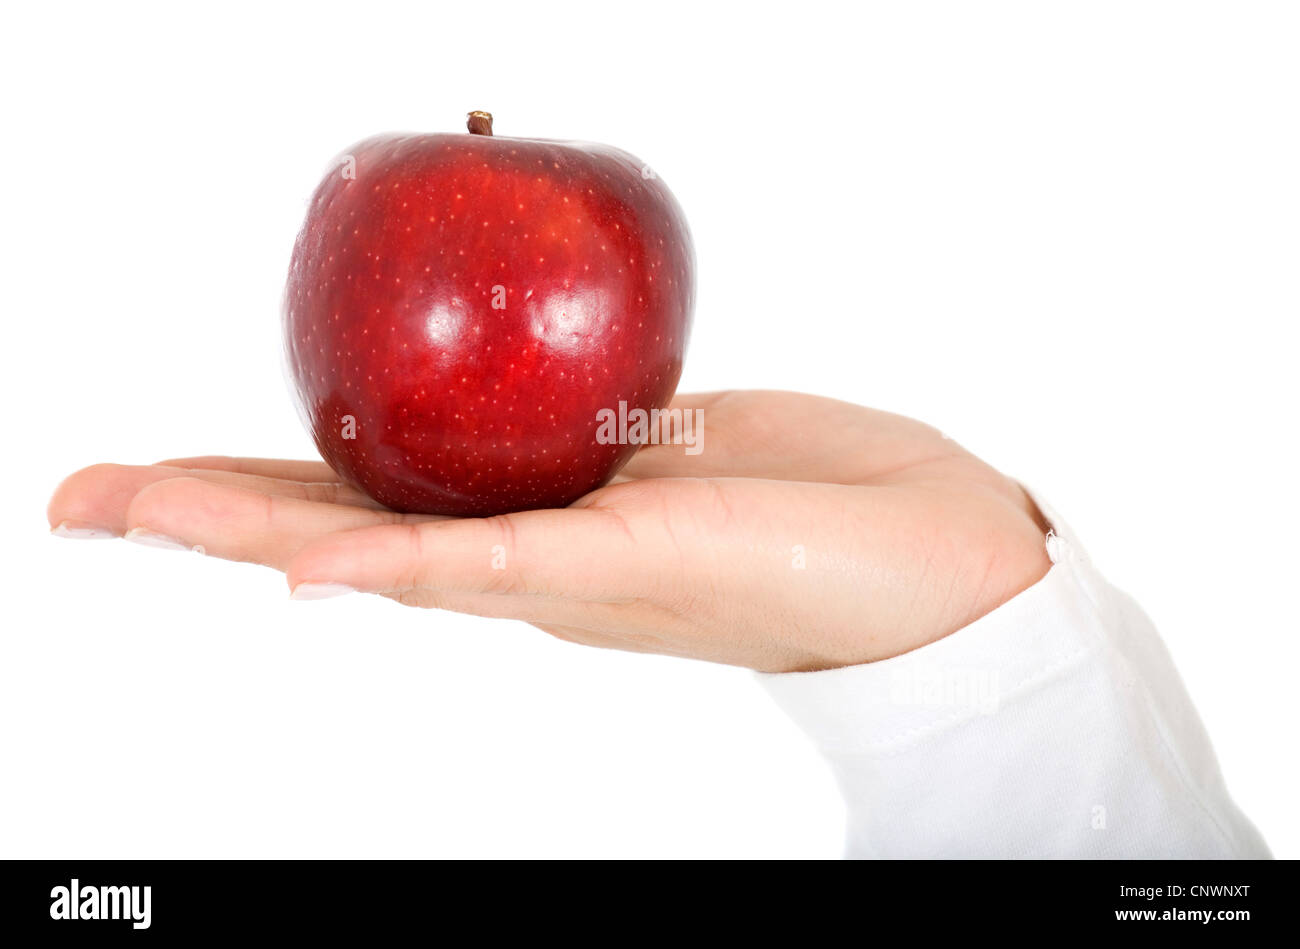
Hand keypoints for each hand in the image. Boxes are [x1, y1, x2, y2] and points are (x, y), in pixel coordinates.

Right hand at [47, 391, 1049, 671]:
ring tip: (139, 515)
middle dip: (217, 516)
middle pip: (350, 531)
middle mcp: (533, 564)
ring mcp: (572, 577)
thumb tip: (548, 381)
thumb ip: (600, 429)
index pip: (378, 498)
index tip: (169, 474)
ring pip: (394, 556)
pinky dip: (404, 563)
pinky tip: (318, 563)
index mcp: (538, 522)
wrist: (930, 564)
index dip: (270, 488)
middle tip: (84, 499)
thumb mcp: (684, 439)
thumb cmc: (816, 492)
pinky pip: (499, 567)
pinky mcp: (631, 569)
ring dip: (261, 538)